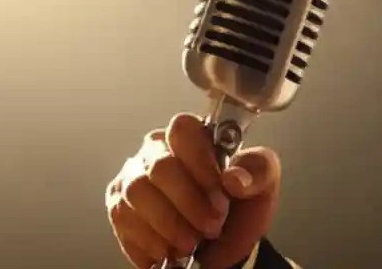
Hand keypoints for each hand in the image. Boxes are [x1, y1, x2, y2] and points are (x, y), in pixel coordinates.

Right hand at [106, 113, 282, 268]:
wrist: (222, 246)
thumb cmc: (239, 208)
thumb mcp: (262, 186)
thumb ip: (259, 171)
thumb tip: (235, 177)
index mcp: (192, 136)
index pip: (183, 131)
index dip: (201, 164)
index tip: (222, 196)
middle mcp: (156, 150)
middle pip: (160, 167)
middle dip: (189, 204)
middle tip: (212, 227)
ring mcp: (133, 177)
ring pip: (138, 194)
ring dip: (169, 225)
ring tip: (191, 243)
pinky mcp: (118, 206)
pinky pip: (123, 219)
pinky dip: (149, 241)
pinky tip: (168, 250)